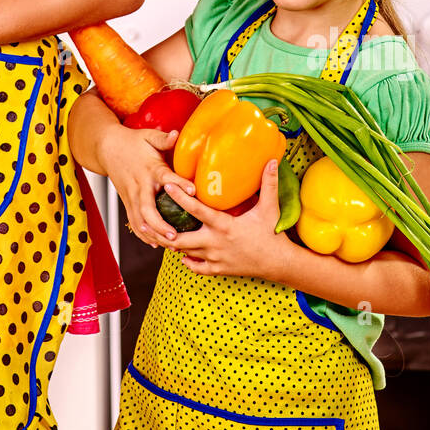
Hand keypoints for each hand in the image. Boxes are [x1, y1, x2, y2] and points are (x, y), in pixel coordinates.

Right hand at [98, 123, 195, 249]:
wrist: (107, 148)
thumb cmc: (132, 142)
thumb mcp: (149, 136)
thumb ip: (164, 138)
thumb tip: (178, 134)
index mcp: (149, 169)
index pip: (165, 178)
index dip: (179, 185)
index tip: (193, 191)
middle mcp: (140, 186)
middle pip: (148, 210)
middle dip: (161, 226)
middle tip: (175, 236)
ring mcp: (131, 197)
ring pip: (141, 222)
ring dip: (154, 236)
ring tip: (170, 246)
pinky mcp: (127, 203)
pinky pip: (134, 223)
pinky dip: (144, 236)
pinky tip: (156, 244)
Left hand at [165, 158, 296, 280]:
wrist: (280, 264)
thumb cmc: (273, 234)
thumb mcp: (270, 207)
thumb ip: (268, 183)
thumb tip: (271, 160)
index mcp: (224, 226)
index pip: (196, 210)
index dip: (180, 197)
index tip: (167, 185)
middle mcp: (215, 243)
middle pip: (181, 238)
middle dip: (163, 230)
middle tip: (149, 220)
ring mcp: (215, 258)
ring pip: (185, 253)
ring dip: (172, 244)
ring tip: (158, 233)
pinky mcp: (219, 269)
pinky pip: (197, 268)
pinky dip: (187, 261)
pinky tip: (181, 253)